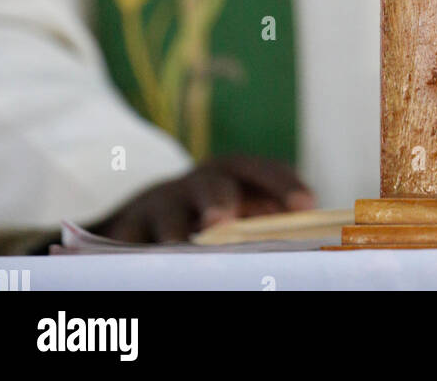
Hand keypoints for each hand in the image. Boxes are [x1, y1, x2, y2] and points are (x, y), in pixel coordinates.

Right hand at [94, 154, 316, 243]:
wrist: (152, 212)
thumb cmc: (214, 216)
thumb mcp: (240, 210)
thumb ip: (266, 223)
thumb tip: (306, 251)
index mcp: (234, 174)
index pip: (264, 170)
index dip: (285, 184)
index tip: (307, 205)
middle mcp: (199, 183)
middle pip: (211, 186)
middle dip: (217, 202)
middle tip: (221, 222)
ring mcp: (161, 204)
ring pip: (168, 214)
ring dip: (174, 232)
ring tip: (177, 248)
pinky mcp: (130, 227)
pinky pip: (131, 239)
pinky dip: (135, 251)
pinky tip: (141, 266)